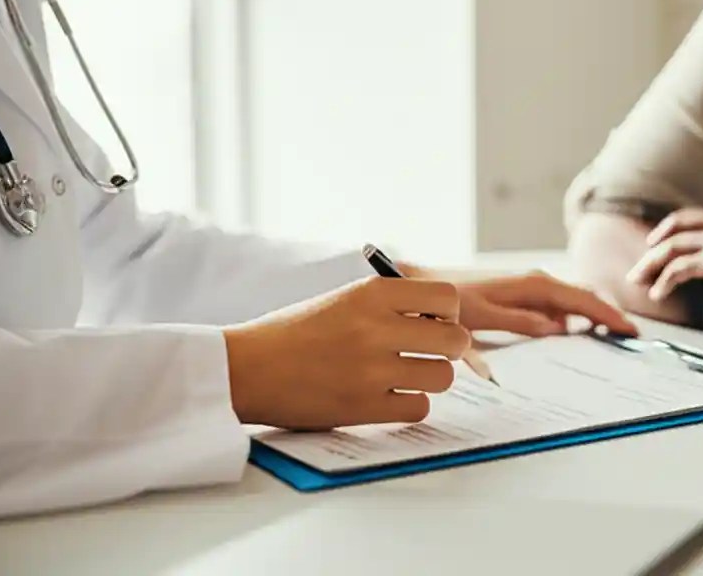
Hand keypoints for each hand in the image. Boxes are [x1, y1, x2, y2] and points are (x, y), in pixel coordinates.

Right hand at [224, 277, 469, 429]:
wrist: (247, 368)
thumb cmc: (295, 333)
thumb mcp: (343, 299)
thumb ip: (389, 306)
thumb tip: (442, 322)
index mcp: (372, 293)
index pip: (446, 297)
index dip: (447, 314)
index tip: (434, 324)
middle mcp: (376, 327)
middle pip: (455, 339)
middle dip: (449, 349)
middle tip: (430, 354)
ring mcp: (371, 369)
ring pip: (443, 377)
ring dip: (431, 379)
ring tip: (408, 378)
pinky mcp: (363, 407)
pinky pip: (419, 408)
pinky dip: (410, 406)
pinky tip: (390, 399)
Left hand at [456, 271, 637, 336]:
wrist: (427, 287)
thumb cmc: (452, 302)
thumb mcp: (483, 317)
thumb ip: (519, 322)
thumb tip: (555, 328)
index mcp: (534, 285)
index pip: (583, 300)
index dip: (608, 315)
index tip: (629, 330)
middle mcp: (537, 282)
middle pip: (584, 297)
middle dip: (608, 314)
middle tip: (629, 337)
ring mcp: (532, 287)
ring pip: (574, 300)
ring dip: (593, 315)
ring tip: (611, 337)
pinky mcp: (524, 295)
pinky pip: (559, 306)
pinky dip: (574, 318)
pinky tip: (577, 334)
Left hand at [628, 208, 702, 306]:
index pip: (697, 216)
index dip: (673, 227)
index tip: (660, 239)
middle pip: (677, 228)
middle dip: (654, 245)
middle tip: (641, 261)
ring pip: (672, 247)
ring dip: (651, 264)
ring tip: (639, 281)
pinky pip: (681, 269)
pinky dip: (665, 280)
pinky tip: (659, 293)